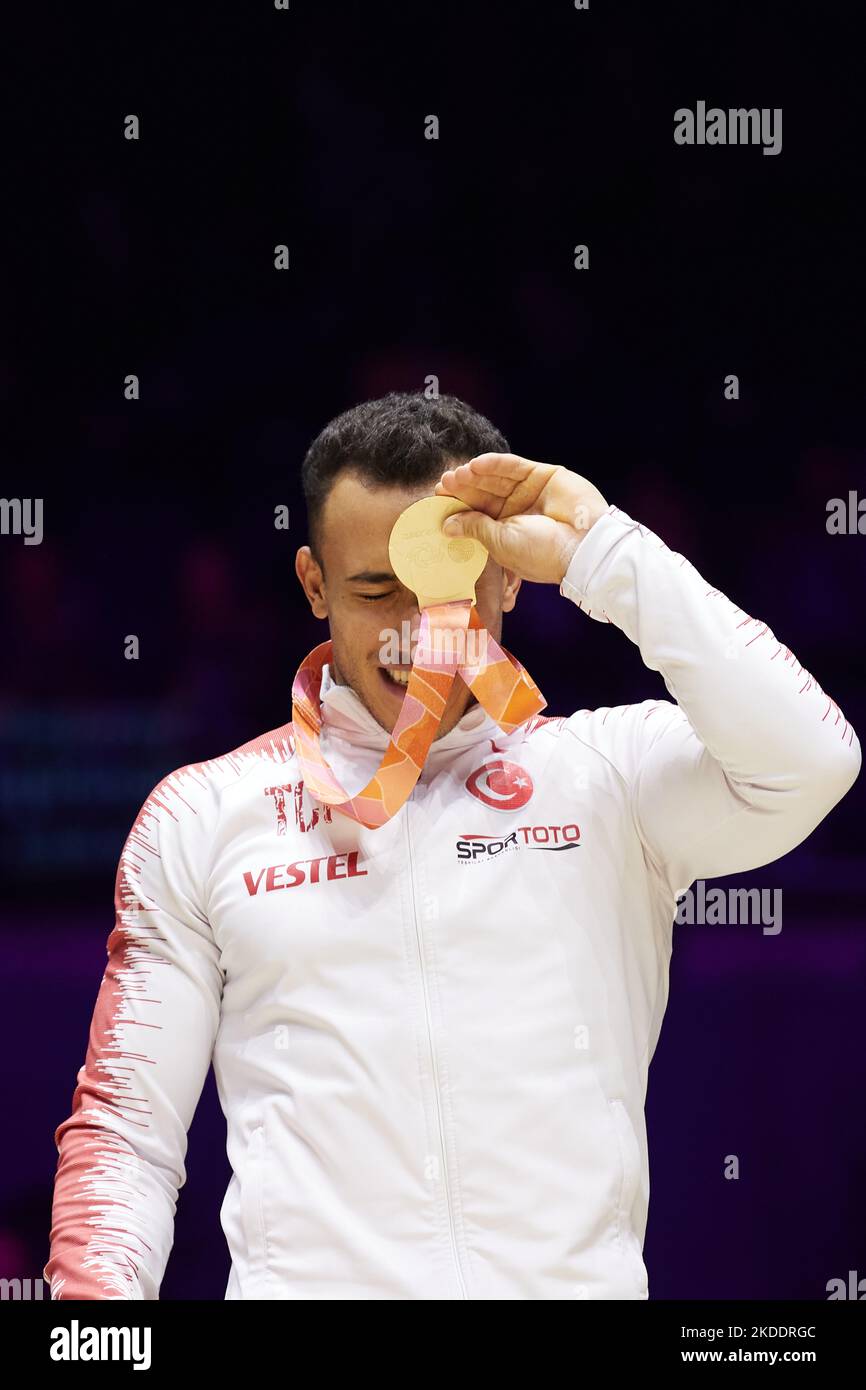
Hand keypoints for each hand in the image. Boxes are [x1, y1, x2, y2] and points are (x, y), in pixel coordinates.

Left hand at [435, 453, 608, 584]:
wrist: (583, 547)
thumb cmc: (543, 554)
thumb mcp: (501, 543)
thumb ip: (475, 528)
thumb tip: (447, 525)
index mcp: (506, 532)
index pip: (476, 515)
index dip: (457, 508)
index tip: (436, 502)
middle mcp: (516, 511)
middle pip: (483, 495)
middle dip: (462, 489)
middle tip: (443, 484)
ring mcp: (529, 492)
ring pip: (495, 479)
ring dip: (474, 475)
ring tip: (456, 475)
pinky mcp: (541, 475)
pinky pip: (513, 466)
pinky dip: (494, 464)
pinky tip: (476, 465)